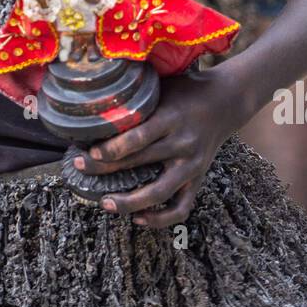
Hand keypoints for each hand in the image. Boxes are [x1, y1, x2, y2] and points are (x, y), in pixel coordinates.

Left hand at [71, 66, 244, 228]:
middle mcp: (183, 143)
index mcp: (171, 118)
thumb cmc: (185, 90)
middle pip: (141, 163)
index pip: (138, 138)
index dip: (111, 149)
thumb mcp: (162, 87)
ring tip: (105, 204)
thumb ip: (136, 98)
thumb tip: (96, 102)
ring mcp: (192, 165)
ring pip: (159, 192)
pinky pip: (181, 207)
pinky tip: (139, 218)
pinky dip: (160, 219)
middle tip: (80, 170)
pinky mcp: (199, 179)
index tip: (88, 153)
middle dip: (106, 170)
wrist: (226, 100)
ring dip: (130, 202)